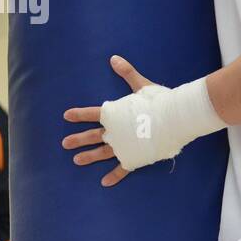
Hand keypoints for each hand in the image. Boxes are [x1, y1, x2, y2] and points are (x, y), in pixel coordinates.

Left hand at [61, 55, 154, 187]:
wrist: (176, 119)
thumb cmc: (160, 101)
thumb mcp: (142, 85)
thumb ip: (127, 73)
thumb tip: (114, 58)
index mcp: (116, 114)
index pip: (93, 113)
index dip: (79, 114)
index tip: (66, 115)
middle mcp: (116, 131)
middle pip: (93, 135)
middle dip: (78, 139)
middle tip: (64, 143)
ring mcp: (125, 146)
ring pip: (103, 153)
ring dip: (90, 157)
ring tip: (76, 160)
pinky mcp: (135, 157)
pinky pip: (123, 169)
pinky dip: (114, 176)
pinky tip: (105, 183)